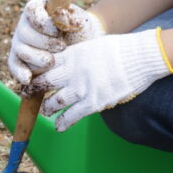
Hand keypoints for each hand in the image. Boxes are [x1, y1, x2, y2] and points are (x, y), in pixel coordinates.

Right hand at [7, 0, 104, 87]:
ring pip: (21, 50)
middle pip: (24, 32)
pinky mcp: (19, 58)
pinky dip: (20, 72)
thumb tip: (60, 15)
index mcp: (38, 8)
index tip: (58, 32)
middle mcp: (25, 23)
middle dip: (44, 42)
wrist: (83, 50)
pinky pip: (14, 65)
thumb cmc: (80, 31)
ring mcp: (20, 41)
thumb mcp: (80, 21)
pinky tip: (28, 79)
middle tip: (62, 47)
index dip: (43, 23)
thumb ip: (70, 17)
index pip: (32, 11)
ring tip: (53, 62)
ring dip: (37, 58)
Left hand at [35, 28, 171, 126]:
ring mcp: (83, 87)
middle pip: (45, 83)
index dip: (37, 72)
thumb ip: (79, 54)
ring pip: (55, 101)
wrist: (140, 57)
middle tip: (32, 96)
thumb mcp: (93, 45)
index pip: (45, 64)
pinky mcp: (94, 102)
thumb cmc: (120, 49)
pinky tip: (59, 127)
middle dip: (36, 91)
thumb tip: (71, 60)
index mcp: (72, 55)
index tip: (32, 78)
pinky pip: (73, 115)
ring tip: (46, 112)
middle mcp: (73, 71)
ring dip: (48, 108)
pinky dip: (63, 122)